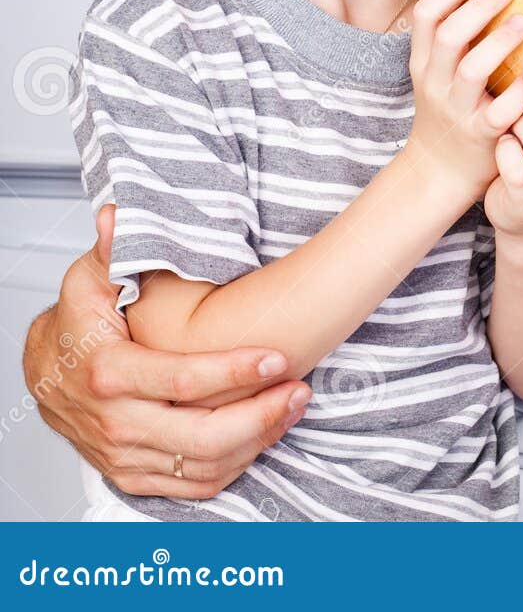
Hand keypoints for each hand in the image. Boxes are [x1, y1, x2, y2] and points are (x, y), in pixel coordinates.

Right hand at [26, 205, 309, 499]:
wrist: (43, 374)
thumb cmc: (76, 325)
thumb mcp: (89, 281)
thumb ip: (115, 250)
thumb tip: (119, 215)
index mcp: (108, 374)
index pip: (182, 381)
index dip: (234, 372)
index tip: (278, 357)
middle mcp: (116, 423)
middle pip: (200, 436)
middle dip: (259, 415)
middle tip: (300, 390)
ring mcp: (124, 455)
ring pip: (202, 464)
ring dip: (257, 440)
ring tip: (294, 406)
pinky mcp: (134, 474)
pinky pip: (193, 484)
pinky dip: (236, 464)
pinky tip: (266, 433)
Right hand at [406, 0, 522, 202]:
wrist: (441, 170)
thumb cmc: (451, 109)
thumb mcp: (439, 72)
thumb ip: (455, 39)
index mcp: (424, 62)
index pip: (426, 16)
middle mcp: (435, 83)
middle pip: (449, 36)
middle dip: (478, 7)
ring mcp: (456, 110)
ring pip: (472, 70)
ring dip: (500, 42)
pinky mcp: (481, 135)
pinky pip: (500, 111)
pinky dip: (519, 91)